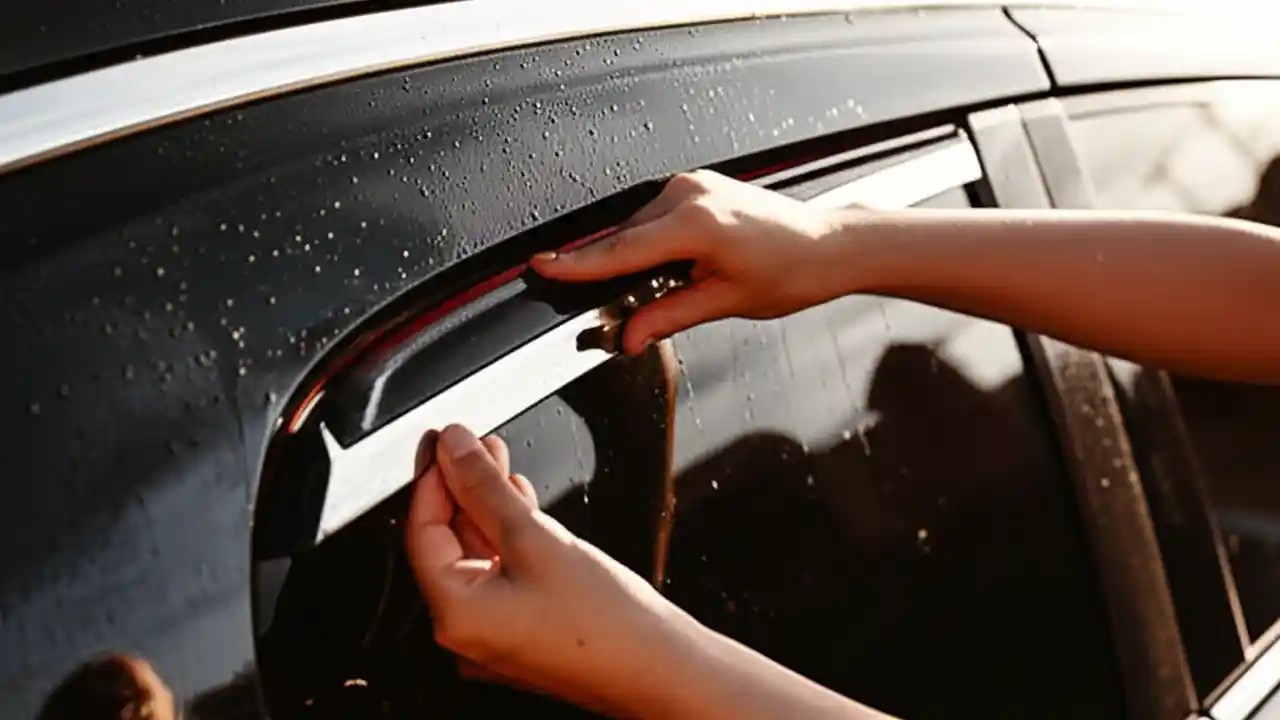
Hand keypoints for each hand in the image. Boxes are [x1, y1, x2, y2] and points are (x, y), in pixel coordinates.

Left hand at [405, 425, 697, 713]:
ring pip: (477, 553)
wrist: (663, 670)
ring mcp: (495, 633)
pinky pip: (501, 572)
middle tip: (465, 440)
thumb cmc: (608, 624)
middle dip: (460, 485)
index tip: (442, 439)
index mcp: (456, 616)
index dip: (432, 478)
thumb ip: (485, 487)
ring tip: (494, 458)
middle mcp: (467, 631)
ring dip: (485, 503)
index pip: (423, 532)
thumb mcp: (537, 538)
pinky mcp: (524, 629)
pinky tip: (517, 500)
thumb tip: (454, 448)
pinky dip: (506, 533)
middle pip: (448, 542)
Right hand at [531, 170, 842, 353]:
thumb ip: (668, 317)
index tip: (541, 267)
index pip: (620, 250)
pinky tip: (667, 266)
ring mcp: (692, 185)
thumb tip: (630, 336)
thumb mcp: (726, 301)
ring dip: (632, 258)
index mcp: (695, 223)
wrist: (830, 245)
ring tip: (660, 289)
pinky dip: (648, 243)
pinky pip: (653, 217)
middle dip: (607, 273)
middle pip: (623, 239)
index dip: (576, 263)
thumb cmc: (792, 270)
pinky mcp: (697, 186)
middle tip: (606, 314)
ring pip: (636, 228)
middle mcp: (688, 194)